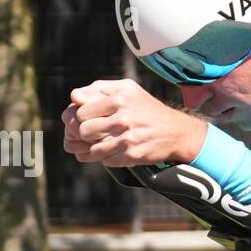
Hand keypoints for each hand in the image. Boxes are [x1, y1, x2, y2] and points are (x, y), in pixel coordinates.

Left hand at [62, 79, 208, 166]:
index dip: (80, 117)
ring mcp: (128, 139)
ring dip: (95, 148)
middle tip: (94, 133)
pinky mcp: (133, 156)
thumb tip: (74, 96)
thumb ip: (98, 89)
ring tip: (104, 143)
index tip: (88, 119)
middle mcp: (123, 119)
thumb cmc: (146, 108)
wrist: (176, 131)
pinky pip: (106, 161)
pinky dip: (107, 158)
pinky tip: (116, 151)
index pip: (81, 112)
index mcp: (118, 100)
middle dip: (85, 134)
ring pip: (93, 149)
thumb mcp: (127, 90)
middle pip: (83, 131)